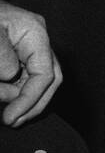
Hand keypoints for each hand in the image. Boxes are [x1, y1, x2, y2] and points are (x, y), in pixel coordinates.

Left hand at [0, 1, 61, 127]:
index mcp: (34, 31)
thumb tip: (11, 76)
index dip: (30, 98)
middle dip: (33, 103)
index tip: (10, 116)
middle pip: (51, 78)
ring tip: (3, 112)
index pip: (46, 72)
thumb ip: (1, 55)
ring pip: (36, 79)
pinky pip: (22, 76)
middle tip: (11, 121)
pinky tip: (4, 99)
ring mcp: (26, 45)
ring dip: (21, 99)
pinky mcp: (14, 52)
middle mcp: (35, 39)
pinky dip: (14, 91)